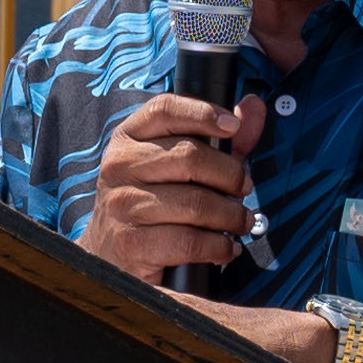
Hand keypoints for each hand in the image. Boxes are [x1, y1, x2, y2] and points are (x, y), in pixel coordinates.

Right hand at [82, 91, 266, 283]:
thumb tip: (254, 106)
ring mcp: (122, 205)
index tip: (234, 126)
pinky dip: (218, 247)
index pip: (164, 110)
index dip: (203, 112)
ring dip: (230, 215)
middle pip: (190, 157)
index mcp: (127, 138)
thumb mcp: (177, 167)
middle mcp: (119, 166)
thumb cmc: (152, 204)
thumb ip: (218, 139)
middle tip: (243, 188)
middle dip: (230, 175)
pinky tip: (225, 248)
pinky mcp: (131, 244)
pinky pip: (189, 241)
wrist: (108, 255)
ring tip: (240, 221)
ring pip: (195, 203)